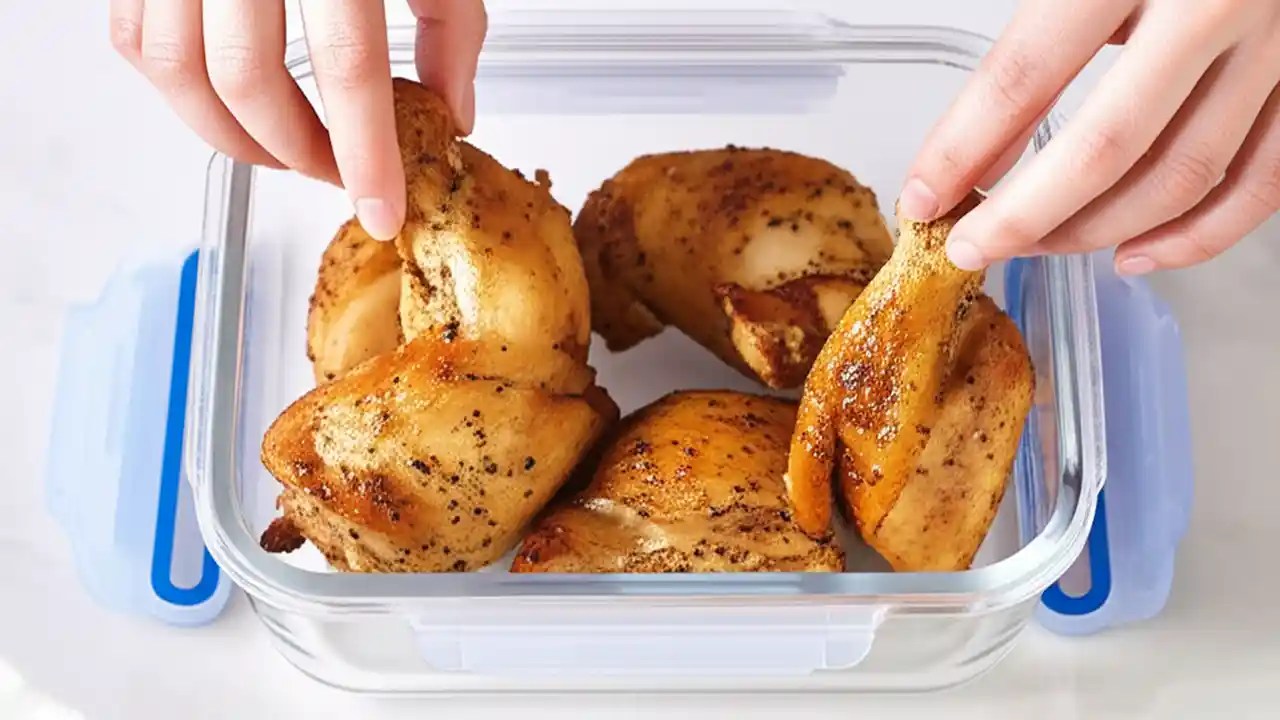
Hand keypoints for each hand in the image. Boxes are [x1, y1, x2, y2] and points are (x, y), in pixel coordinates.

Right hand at [110, 0, 486, 240]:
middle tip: (338, 173)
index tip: (381, 208)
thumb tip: (446, 114)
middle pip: (248, 78)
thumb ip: (452, 30)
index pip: (348, 65)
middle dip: (298, 153)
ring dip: (232, 137)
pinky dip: (177, 90)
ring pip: (176, 70)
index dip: (366, 154)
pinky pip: (134, 37)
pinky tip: (225, 102)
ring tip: (286, 150)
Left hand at [901, 0, 1279, 275]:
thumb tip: (988, 146)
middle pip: (1104, 148)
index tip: (924, 195)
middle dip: (1022, 217)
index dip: (962, 148)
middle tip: (969, 246)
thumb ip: (1038, 39)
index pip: (1025, 75)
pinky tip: (1134, 253)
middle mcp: (1212, 5)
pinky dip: (1194, 236)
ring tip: (1036, 247)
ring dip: (1094, 231)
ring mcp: (1276, 49)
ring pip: (1179, 177)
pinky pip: (1259, 184)